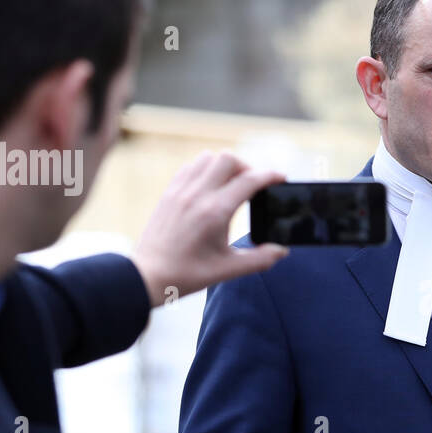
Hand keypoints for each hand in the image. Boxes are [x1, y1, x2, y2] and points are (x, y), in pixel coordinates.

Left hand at [130, 150, 289, 306]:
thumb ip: (260, 259)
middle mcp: (198, 195)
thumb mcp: (229, 269)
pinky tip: (211, 187)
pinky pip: (191, 166)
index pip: (249, 180)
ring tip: (231, 185)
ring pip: (209, 157)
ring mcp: (181, 190)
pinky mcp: (169, 192)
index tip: (281, 178)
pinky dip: (206, 169)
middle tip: (253, 185)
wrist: (149, 275)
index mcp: (215, 212)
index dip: (270, 176)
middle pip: (229, 159)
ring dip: (225, 166)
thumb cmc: (188, 274)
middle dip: (247, 167)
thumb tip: (281, 250)